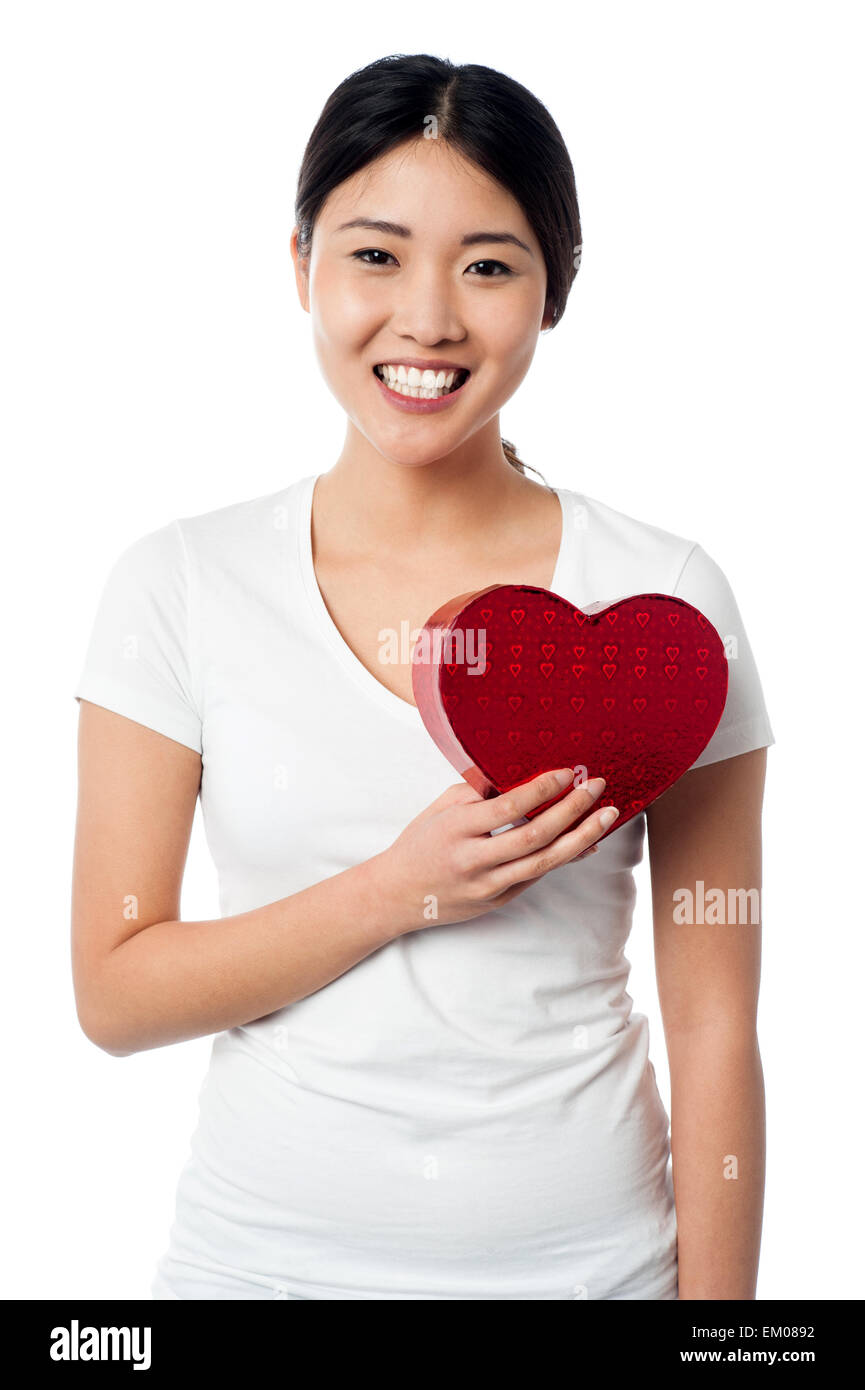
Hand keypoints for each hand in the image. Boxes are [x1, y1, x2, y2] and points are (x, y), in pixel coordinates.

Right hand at [372, 767, 618, 935]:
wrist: (397, 895)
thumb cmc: (419, 844)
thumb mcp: (441, 809)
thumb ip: (479, 794)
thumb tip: (523, 778)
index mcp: (456, 830)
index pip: (508, 808)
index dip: (542, 790)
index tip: (567, 772)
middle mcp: (473, 861)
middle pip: (535, 836)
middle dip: (572, 810)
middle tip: (597, 788)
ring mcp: (487, 886)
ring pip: (544, 862)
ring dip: (581, 837)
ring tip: (607, 816)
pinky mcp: (497, 901)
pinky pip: (537, 876)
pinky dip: (564, 857)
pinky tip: (586, 841)